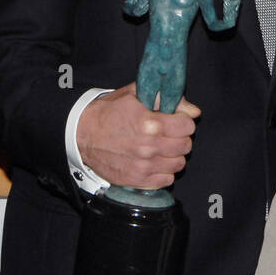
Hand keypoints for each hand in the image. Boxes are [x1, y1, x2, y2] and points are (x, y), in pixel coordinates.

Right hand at [77, 83, 199, 188]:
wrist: (81, 134)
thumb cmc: (108, 112)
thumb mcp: (134, 94)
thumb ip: (166, 98)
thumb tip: (193, 111)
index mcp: (150, 123)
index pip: (188, 126)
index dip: (184, 121)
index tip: (177, 120)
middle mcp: (149, 147)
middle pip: (185, 145)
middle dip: (180, 137)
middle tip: (169, 134)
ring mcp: (143, 166)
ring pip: (178, 164)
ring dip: (173, 155)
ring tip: (161, 148)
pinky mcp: (137, 180)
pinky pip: (166, 180)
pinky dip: (164, 172)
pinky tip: (155, 162)